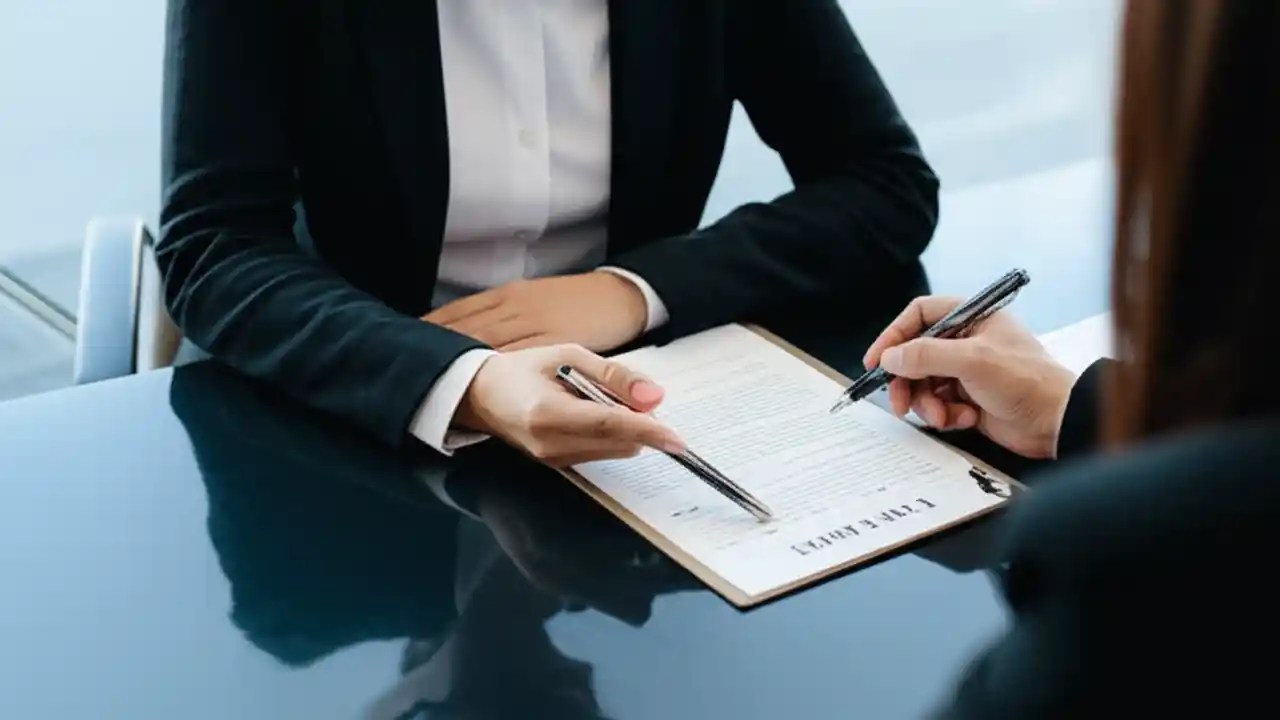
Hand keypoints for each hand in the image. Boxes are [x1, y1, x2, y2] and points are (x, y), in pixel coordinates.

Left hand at [423, 272, 647, 351]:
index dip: (431, 327)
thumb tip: (473, 336)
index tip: (404, 341)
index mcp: (508, 295)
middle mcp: (515, 306)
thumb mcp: (536, 302)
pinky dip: (494, 363)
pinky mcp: (553, 336)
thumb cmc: (579, 302)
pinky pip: (518, 352)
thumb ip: (505, 317)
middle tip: (405, 359)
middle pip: (465, 326)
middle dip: (434, 343)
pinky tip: (478, 377)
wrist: (620, 295)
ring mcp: (533, 320)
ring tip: (430, 372)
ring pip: (486, 338)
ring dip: (456, 354)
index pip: (460, 311)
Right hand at [454, 343, 683, 466]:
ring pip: (615, 450)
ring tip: (602, 400)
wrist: (481, 396)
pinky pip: (602, 453)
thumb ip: (612, 375)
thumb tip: (653, 396)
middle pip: (618, 442)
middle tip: (635, 395)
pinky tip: (594, 414)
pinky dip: (612, 435)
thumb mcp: (567, 356)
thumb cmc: (523, 370)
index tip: (677, 438)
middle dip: (640, 423)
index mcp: (548, 412)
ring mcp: (554, 459)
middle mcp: (551, 443)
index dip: (647, 430)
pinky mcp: (558, 466)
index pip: (609, 424)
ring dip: (627, 429)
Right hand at [862, 296, 1076, 458]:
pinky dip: (946, 414)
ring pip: (924, 384)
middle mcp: (967, 341)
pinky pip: (939, 404)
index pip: (920, 315)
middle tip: (900, 402)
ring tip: (942, 416)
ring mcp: (967, 371)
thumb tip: (889, 357)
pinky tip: (965, 419)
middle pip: (916, 354)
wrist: (1058, 422)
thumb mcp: (972, 361)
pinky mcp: (969, 398)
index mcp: (972, 318)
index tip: (876, 360)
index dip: (894, 335)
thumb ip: (926, 355)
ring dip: (927, 403)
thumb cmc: (1026, 381)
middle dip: (907, 381)